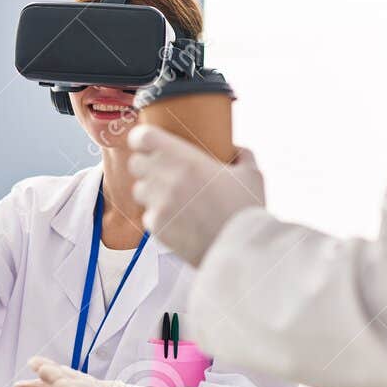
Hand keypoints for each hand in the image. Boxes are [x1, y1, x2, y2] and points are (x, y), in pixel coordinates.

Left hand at [127, 126, 265, 265]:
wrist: (242, 249)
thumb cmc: (247, 210)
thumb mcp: (251, 175)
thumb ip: (241, 155)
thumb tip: (237, 150)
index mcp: (185, 159)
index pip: (142, 136)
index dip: (142, 138)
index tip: (150, 143)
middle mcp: (165, 179)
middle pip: (135, 163)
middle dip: (146, 165)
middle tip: (164, 172)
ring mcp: (158, 205)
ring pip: (140, 191)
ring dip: (152, 192)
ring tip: (174, 199)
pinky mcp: (157, 228)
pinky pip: (148, 217)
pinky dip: (160, 217)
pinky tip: (180, 221)